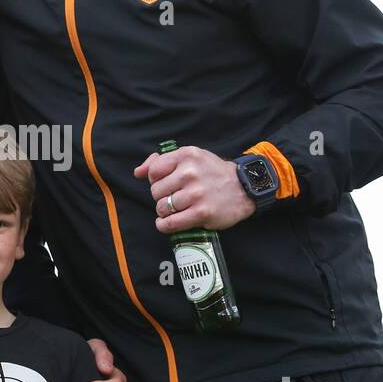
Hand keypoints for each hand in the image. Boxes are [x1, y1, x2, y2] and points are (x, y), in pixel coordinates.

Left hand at [133, 145, 253, 233]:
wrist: (244, 187)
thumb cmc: (213, 172)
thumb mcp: (191, 157)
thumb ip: (162, 161)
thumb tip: (138, 172)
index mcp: (186, 155)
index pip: (154, 171)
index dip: (156, 180)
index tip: (166, 184)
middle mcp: (190, 173)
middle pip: (156, 191)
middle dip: (161, 197)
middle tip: (174, 198)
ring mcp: (196, 194)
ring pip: (162, 207)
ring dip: (164, 212)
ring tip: (175, 210)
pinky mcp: (201, 213)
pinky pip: (171, 223)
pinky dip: (164, 226)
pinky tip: (167, 223)